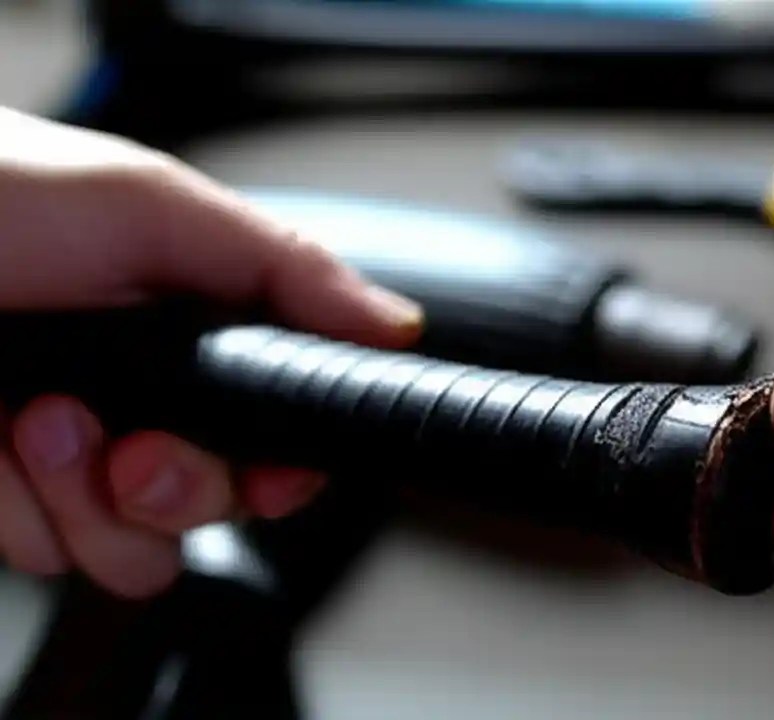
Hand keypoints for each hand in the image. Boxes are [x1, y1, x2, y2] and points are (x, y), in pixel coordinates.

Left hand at [0, 108, 423, 597]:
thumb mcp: (154, 209)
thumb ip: (285, 270)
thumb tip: (392, 324)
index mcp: (197, 336)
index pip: (283, 437)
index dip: (285, 471)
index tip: (266, 471)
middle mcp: (147, 403)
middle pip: (219, 510)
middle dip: (180, 485)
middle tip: (135, 445)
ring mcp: (74, 459)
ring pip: (138, 552)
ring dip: (86, 497)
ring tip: (39, 416)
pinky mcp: (7, 499)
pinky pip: (49, 556)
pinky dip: (19, 507)